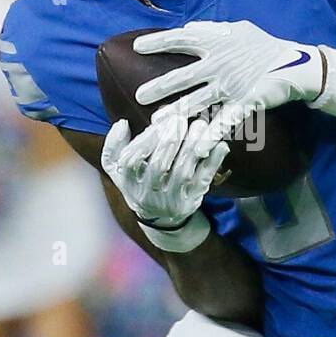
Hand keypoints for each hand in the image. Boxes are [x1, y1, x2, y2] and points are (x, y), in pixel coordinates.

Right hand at [100, 117, 228, 228]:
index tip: (159, 121)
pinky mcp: (191, 201)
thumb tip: (122, 123)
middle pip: (158, 167)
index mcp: (128, 182)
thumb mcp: (118, 169)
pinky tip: (221, 146)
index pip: (132, 160)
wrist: (160, 217)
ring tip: (199, 125)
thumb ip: (114, 145)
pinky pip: (203, 181)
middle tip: (181, 119)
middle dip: (170, 141)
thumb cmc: (139, 182)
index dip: (146, 140)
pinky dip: (213, 163)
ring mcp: (171, 200)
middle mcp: (148, 194)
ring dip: (192, 147)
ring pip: (182, 173)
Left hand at [133, 21, 324, 124]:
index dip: (158, 42)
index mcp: (215, 43)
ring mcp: (230, 85)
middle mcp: (218, 64)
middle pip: (181, 76)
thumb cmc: (263, 45)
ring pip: (197, 101)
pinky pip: (225, 120)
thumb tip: (188, 28)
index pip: (180, 39)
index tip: (137, 47)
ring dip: (176, 112)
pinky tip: (198, 147)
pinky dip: (212, 134)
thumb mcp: (237, 29)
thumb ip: (211, 29)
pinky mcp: (244, 102)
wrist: (294, 63)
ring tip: (157, 122)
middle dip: (158, 87)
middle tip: (138, 96)